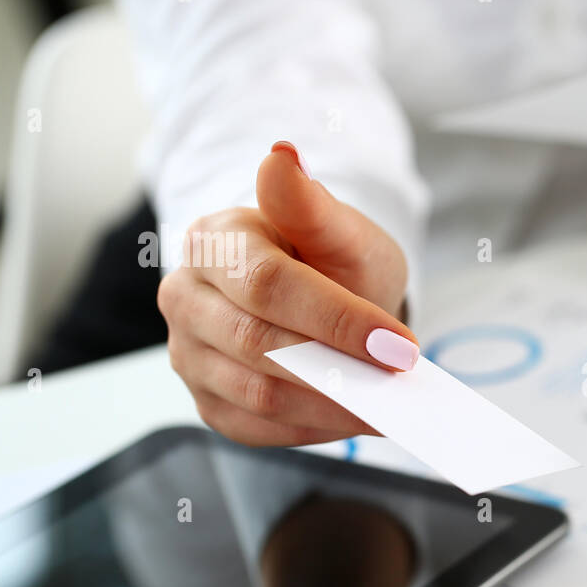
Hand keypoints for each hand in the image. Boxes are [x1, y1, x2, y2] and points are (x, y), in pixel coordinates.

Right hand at [159, 141, 418, 445]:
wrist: (320, 296)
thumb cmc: (330, 260)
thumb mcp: (338, 228)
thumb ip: (311, 204)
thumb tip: (281, 156)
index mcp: (214, 242)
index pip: (270, 286)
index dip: (338, 320)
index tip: (399, 345)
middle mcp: (185, 296)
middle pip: (258, 345)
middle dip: (340, 369)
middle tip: (400, 384)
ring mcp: (187, 353)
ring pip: (259, 395)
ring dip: (333, 408)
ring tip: (389, 406)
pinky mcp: (207, 400)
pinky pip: (258, 428)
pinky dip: (315, 429)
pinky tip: (356, 418)